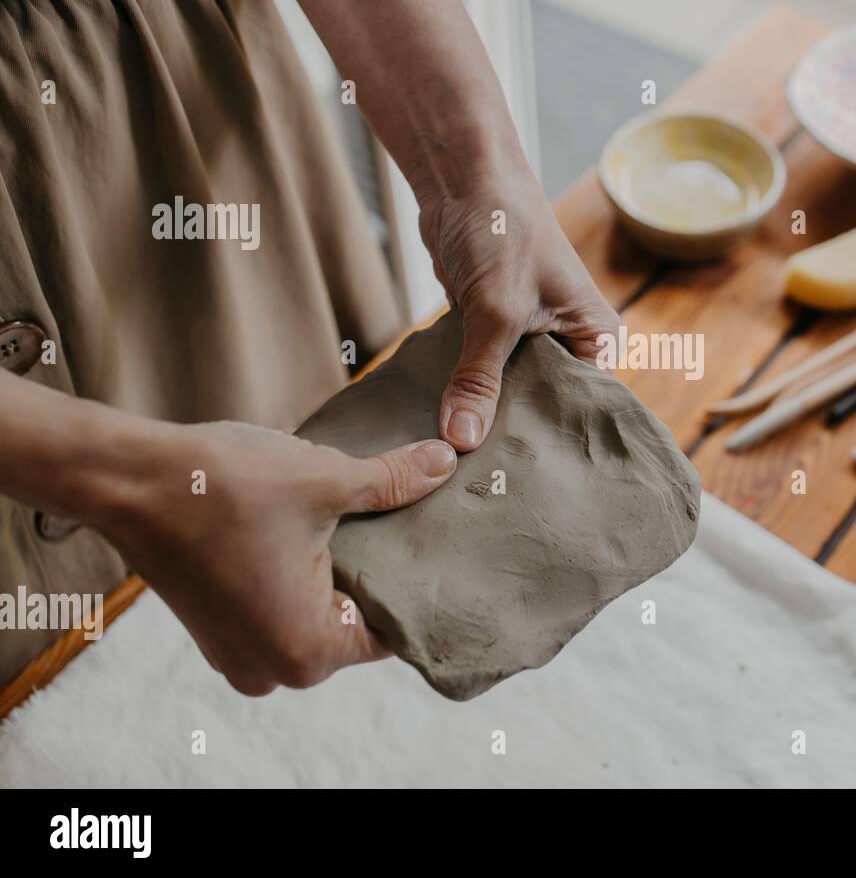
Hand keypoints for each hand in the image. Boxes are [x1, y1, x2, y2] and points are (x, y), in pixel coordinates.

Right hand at [96, 421, 456, 695]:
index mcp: (308, 653)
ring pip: (314, 613)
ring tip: (353, 517)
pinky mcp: (215, 631)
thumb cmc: (226, 487)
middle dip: (372, 571)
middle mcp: (272, 671)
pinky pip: (277, 608)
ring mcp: (238, 655)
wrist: (129, 479)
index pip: (391, 629)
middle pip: (353, 621)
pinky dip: (296, 574)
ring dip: (332, 569)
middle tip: (398, 519)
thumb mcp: (328, 480)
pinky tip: (307, 528)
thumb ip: (393, 482)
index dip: (411, 581)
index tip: (428, 541)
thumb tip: (447, 464)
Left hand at [420, 154, 619, 451]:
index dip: (554, 441)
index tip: (522, 480)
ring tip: (462, 464)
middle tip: (484, 479)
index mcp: (597, 339)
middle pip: (544, 407)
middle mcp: (571, 344)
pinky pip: (480, 377)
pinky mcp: (492, 334)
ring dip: (483, 416)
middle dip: (513, 433)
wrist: (462, 176)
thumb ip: (479, 378)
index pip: (586, 408)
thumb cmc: (503, 227)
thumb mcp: (495, 310)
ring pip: (508, 394)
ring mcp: (529, 340)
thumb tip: (462, 441)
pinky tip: (443, 428)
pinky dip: (463, 394)